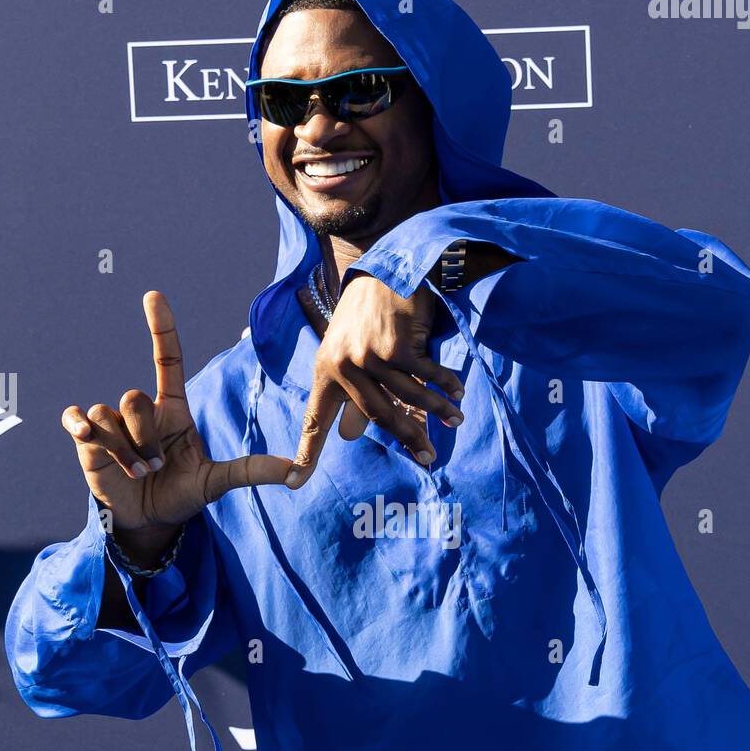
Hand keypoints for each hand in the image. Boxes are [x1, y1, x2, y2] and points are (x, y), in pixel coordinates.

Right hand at [62, 292, 292, 562]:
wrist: (151, 520)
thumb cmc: (183, 493)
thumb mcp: (218, 482)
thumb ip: (252, 471)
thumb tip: (296, 471)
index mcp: (173, 408)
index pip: (167, 357)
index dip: (162, 327)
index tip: (154, 296)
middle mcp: (142, 410)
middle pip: (134, 396)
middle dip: (146, 439)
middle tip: (155, 467)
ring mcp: (113, 423)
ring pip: (107, 413)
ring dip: (125, 450)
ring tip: (137, 473)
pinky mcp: (87, 440)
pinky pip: (77, 417)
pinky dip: (80, 424)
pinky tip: (86, 434)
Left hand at [286, 275, 464, 488]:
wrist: (384, 268)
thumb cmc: (367, 316)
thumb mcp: (350, 353)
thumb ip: (351, 394)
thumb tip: (349, 436)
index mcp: (325, 372)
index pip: (314, 421)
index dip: (305, 454)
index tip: (292, 483)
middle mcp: (343, 367)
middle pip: (378, 417)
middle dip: (409, 439)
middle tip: (427, 459)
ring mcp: (369, 356)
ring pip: (408, 398)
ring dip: (437, 411)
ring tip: (455, 421)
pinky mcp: (395, 346)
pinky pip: (426, 376)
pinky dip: (445, 385)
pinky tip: (457, 392)